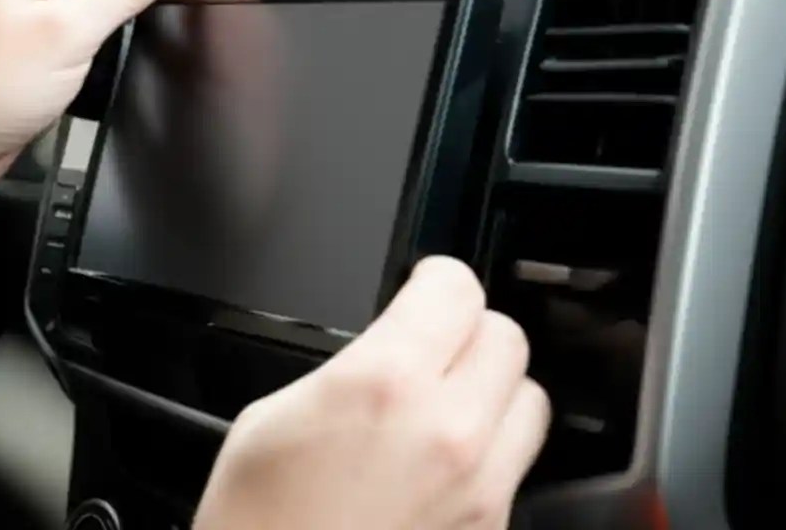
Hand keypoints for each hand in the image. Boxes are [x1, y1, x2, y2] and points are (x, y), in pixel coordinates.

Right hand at [194, 257, 550, 529]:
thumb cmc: (256, 525)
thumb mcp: (271, 416)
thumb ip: (349, 369)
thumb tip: (387, 352)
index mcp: (384, 384)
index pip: (457, 289)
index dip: (436, 280)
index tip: (425, 287)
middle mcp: (448, 431)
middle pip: (507, 337)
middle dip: (468, 331)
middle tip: (433, 344)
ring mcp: (479, 489)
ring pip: (529, 401)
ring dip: (494, 392)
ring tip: (448, 405)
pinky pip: (516, 469)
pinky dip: (490, 455)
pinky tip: (443, 466)